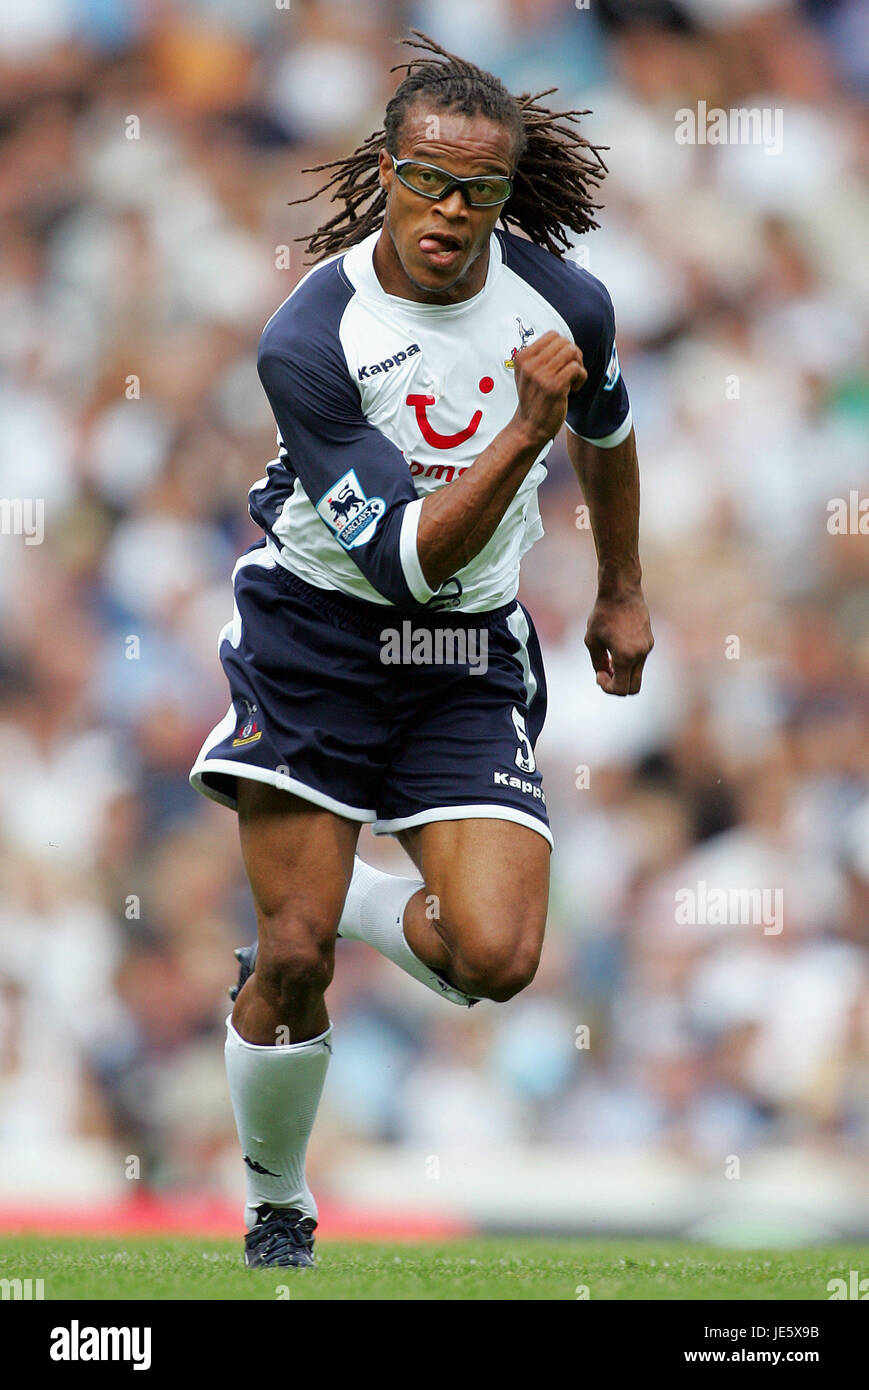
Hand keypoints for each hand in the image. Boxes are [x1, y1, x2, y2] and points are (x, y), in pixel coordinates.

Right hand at [511, 331, 586, 447]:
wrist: (529, 428)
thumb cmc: (533, 400)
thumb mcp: (528, 374)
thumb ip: (540, 356)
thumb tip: (564, 341)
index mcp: (522, 357)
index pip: (552, 335)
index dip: (563, 346)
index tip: (562, 364)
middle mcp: (530, 364)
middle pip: (564, 342)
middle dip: (574, 355)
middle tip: (571, 372)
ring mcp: (541, 375)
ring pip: (572, 352)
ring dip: (578, 365)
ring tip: (573, 380)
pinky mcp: (554, 387)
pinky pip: (577, 368)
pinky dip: (581, 378)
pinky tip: (573, 390)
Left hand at [585, 588, 652, 695]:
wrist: (622, 591)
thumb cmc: (603, 614)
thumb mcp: (592, 640)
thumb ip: (598, 662)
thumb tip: (604, 675)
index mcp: (625, 656)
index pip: (621, 689)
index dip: (607, 687)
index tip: (599, 673)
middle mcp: (640, 654)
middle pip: (633, 688)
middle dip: (618, 686)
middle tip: (605, 672)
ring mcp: (647, 648)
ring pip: (637, 673)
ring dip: (623, 672)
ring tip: (608, 657)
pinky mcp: (650, 641)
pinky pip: (640, 660)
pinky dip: (628, 662)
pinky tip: (616, 647)